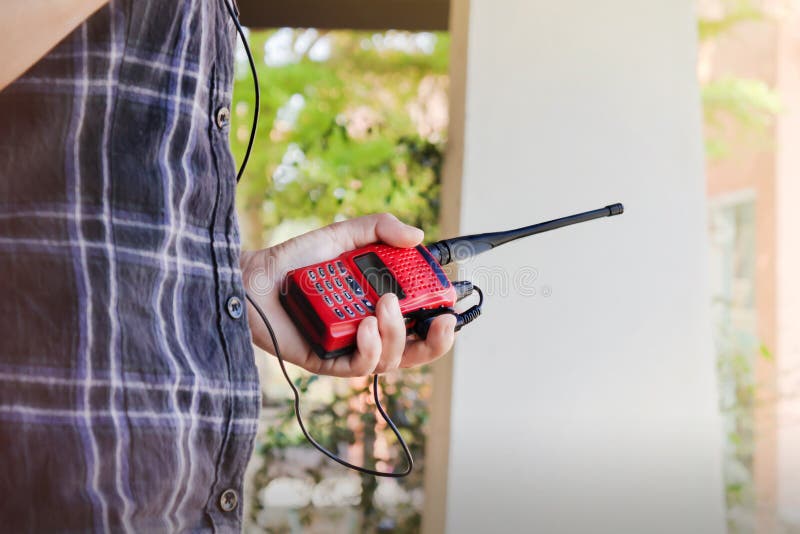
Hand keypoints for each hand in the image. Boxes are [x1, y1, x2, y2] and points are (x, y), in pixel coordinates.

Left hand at [240, 213, 456, 376]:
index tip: (451, 303)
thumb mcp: (343, 236)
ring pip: (391, 359)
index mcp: (378, 305)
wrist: (252, 277)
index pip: (420, 321)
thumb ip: (380, 229)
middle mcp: (368, 331)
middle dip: (436, 341)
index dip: (441, 319)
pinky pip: (358, 367)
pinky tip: (366, 326)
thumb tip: (418, 235)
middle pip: (415, 350)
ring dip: (397, 334)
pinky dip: (369, 348)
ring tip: (384, 305)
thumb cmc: (296, 261)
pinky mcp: (327, 360)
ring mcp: (348, 348)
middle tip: (442, 320)